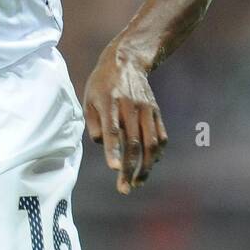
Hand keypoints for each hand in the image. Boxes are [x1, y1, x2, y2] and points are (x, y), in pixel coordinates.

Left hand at [83, 42, 167, 194]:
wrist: (126, 60)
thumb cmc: (101, 84)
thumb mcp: (88, 98)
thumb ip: (93, 123)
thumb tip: (102, 145)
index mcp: (109, 102)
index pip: (112, 130)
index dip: (113, 151)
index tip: (115, 169)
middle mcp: (130, 107)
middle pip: (134, 143)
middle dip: (130, 169)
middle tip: (124, 189)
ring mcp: (146, 110)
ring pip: (151, 143)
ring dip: (146, 167)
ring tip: (137, 183)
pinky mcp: (156, 112)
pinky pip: (160, 137)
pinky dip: (157, 155)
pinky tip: (149, 166)